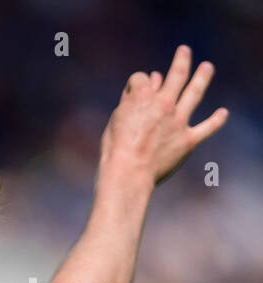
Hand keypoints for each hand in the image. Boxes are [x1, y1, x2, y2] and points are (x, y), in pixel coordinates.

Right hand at [101, 45, 227, 185]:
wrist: (128, 174)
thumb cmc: (115, 149)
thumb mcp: (116, 120)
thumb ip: (130, 101)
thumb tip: (144, 84)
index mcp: (142, 98)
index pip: (140, 78)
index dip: (135, 83)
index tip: (131, 92)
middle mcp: (164, 104)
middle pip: (176, 74)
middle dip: (181, 60)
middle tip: (185, 51)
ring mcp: (178, 121)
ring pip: (195, 93)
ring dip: (203, 77)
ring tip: (208, 67)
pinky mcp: (188, 140)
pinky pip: (207, 127)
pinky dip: (216, 120)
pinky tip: (223, 113)